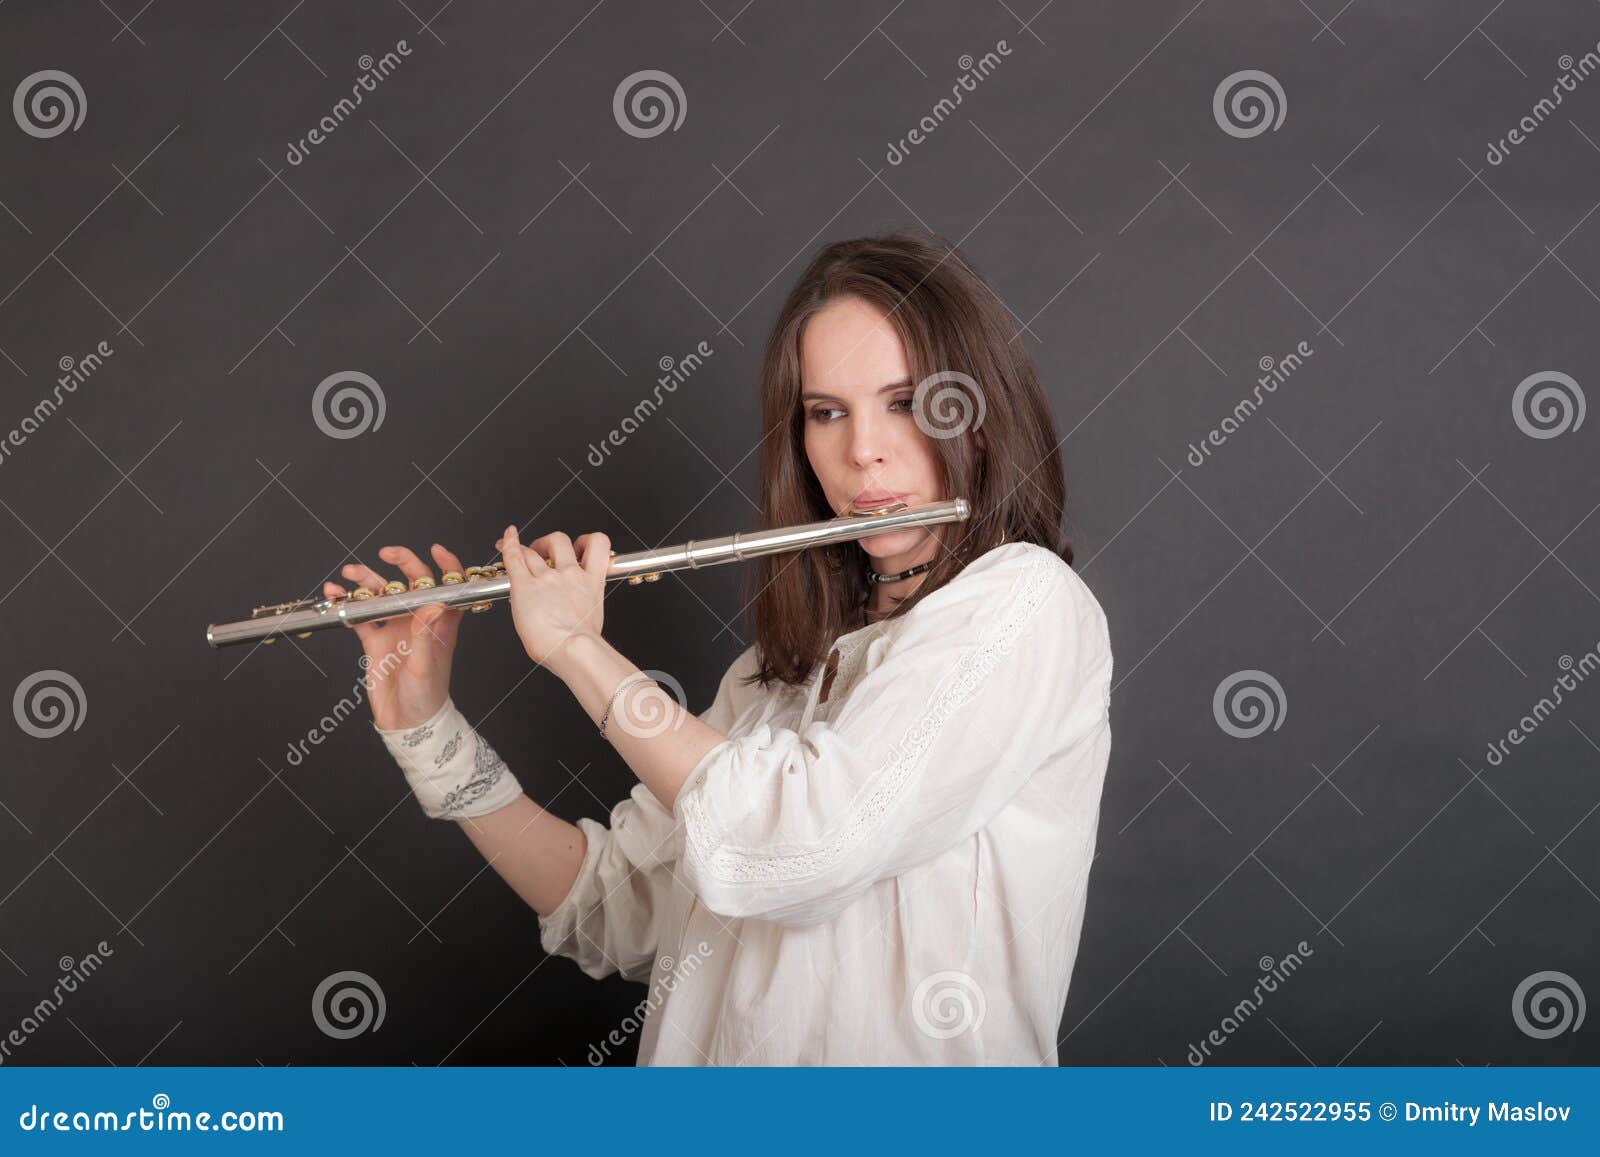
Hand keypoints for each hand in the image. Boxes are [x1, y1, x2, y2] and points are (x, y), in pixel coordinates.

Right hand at [323, 543, 466, 730]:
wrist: (406, 722)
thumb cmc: (427, 697)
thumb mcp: (427, 667)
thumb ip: (426, 634)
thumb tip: (435, 603)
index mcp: (440, 623)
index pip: (448, 587)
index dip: (446, 565)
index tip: (434, 549)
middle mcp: (419, 620)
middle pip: (411, 582)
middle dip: (400, 563)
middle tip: (385, 553)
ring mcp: (396, 627)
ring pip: (381, 594)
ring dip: (366, 581)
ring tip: (351, 573)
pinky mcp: (374, 638)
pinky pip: (359, 614)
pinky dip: (347, 603)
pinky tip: (336, 594)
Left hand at [497, 524, 609, 671]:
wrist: (573, 649)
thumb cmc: (582, 645)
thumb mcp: (593, 620)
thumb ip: (584, 606)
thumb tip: (575, 609)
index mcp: (592, 583)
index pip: (597, 546)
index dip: (585, 541)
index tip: (576, 546)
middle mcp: (570, 574)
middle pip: (561, 541)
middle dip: (550, 542)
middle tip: (544, 552)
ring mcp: (547, 578)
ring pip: (535, 549)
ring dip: (528, 547)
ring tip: (523, 552)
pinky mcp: (525, 586)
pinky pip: (514, 557)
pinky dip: (509, 543)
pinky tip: (507, 537)